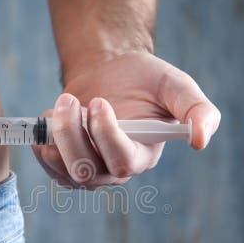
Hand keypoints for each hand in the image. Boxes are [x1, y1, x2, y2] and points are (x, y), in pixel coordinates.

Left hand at [32, 52, 220, 188]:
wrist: (111, 71)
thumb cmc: (145, 80)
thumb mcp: (176, 86)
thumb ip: (197, 110)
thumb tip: (201, 139)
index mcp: (144, 153)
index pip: (123, 160)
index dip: (106, 135)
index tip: (98, 102)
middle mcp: (116, 169)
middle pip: (87, 170)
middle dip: (72, 134)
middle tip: (68, 99)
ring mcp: (89, 170)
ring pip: (66, 170)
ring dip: (56, 136)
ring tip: (61, 103)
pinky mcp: (66, 164)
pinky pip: (50, 168)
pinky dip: (42, 146)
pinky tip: (46, 123)